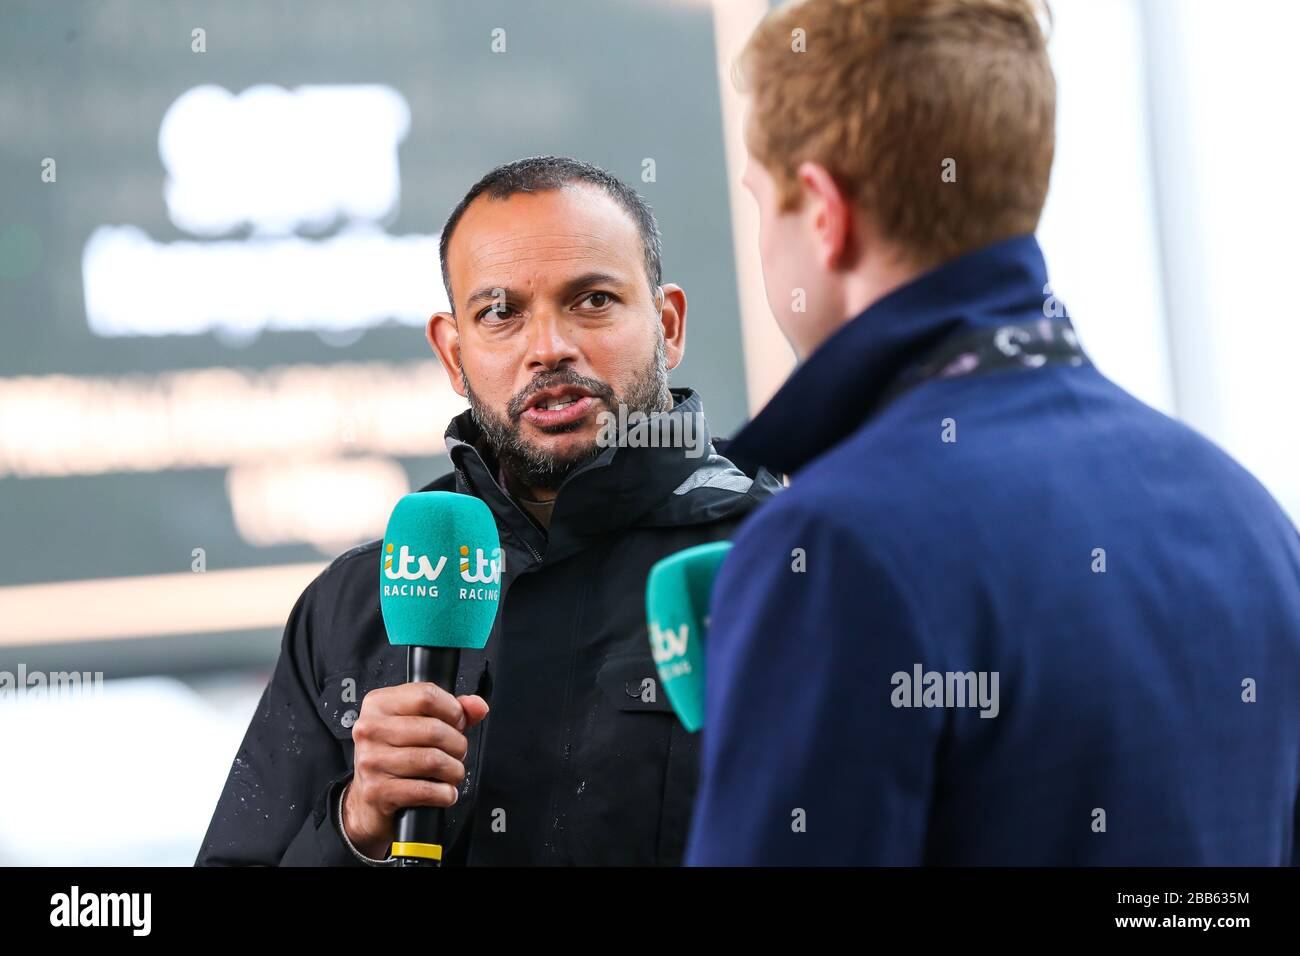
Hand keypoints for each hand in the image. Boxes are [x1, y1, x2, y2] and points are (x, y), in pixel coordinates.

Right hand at [341, 683, 489, 858]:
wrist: (368, 797)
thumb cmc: (396, 754)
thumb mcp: (419, 723)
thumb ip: (452, 710)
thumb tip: (478, 706)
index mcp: (379, 704)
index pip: (427, 695)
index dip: (453, 710)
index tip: (457, 723)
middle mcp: (370, 729)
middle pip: (434, 729)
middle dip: (457, 744)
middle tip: (457, 753)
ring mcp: (372, 760)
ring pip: (433, 760)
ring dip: (454, 770)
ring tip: (452, 772)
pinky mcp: (377, 791)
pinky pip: (426, 791)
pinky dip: (444, 793)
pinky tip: (444, 791)